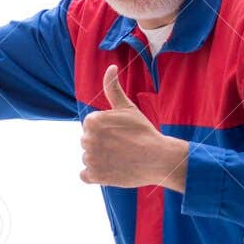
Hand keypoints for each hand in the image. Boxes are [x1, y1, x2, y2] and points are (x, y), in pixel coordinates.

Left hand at [79, 65, 188, 191]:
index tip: (119, 133)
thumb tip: (111, 66)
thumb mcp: (127, 107)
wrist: (157, 158)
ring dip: (100, 160)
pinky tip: (111, 170)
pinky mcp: (94, 176)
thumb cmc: (143, 132)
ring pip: (88, 158)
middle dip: (101, 144)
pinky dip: (96, 175)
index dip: (105, 130)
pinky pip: (85, 175)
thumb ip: (113, 88)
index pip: (90, 126)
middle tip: (121, 146)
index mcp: (92, 121)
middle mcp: (87, 139)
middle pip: (88, 141)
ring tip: (119, 158)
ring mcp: (90, 159)